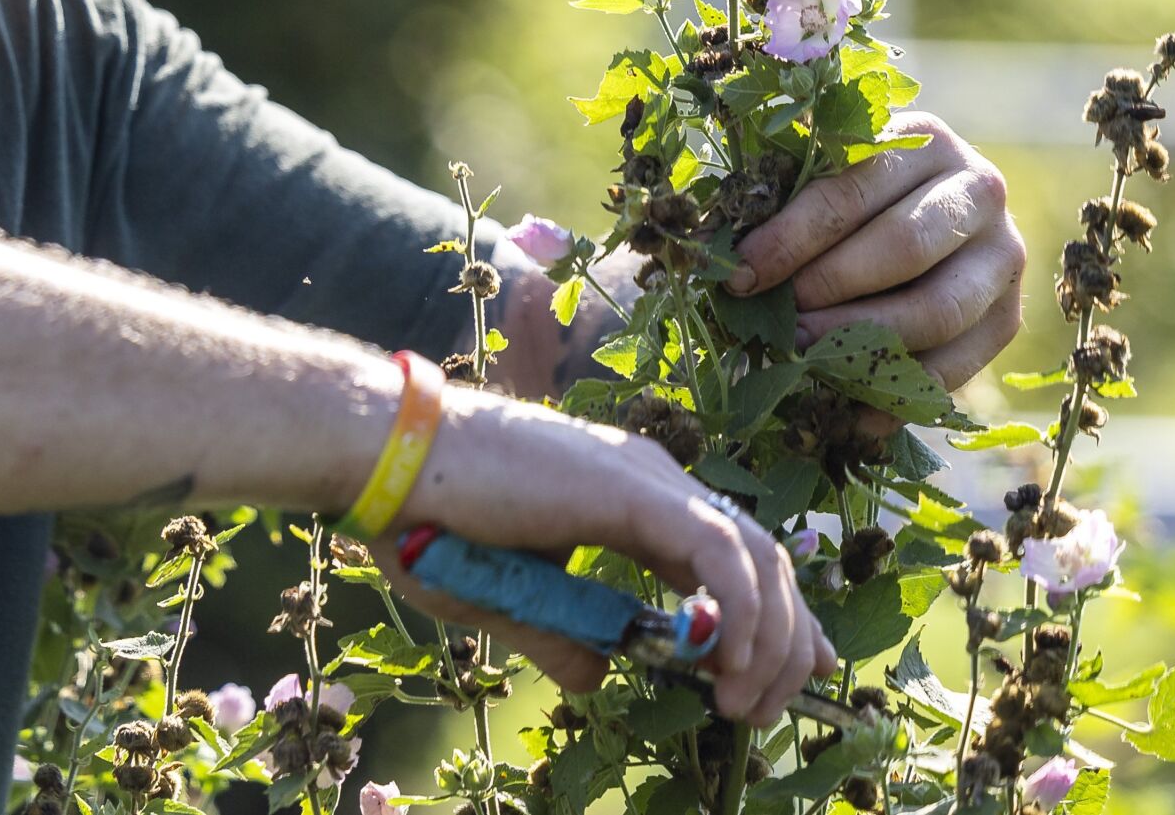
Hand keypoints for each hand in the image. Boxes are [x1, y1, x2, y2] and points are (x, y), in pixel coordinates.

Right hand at [374, 389, 837, 726]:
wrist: (389, 461)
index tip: (765, 687)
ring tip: (744, 704)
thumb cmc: (432, 521)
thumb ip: (563, 635)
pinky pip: (722, 555)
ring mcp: (649, 478)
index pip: (731, 560)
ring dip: (770, 640)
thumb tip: (598, 675)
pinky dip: (742, 614)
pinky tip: (724, 664)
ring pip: (760, 556)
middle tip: (763, 712)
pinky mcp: (634, 489)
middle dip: (784, 643)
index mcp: (632, 499)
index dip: (766, 624)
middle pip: (764, 559)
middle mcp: (654, 481)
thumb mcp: (511, 601)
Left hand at [729, 111, 1024, 390]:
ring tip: (806, 358)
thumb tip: (720, 249)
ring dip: (864, 340)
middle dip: (830, 289)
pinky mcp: (1008, 315)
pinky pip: (959, 365)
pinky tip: (851, 415)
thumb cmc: (852, 193)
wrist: (931, 213)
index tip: (742, 274)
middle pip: (902, 245)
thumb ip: (784, 192)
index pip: (852, 187)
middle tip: (779, 322)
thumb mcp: (823, 172)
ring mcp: (1003, 253)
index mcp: (922, 140)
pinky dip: (901, 395)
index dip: (791, 236)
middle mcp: (977, 188)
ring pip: (938, 308)